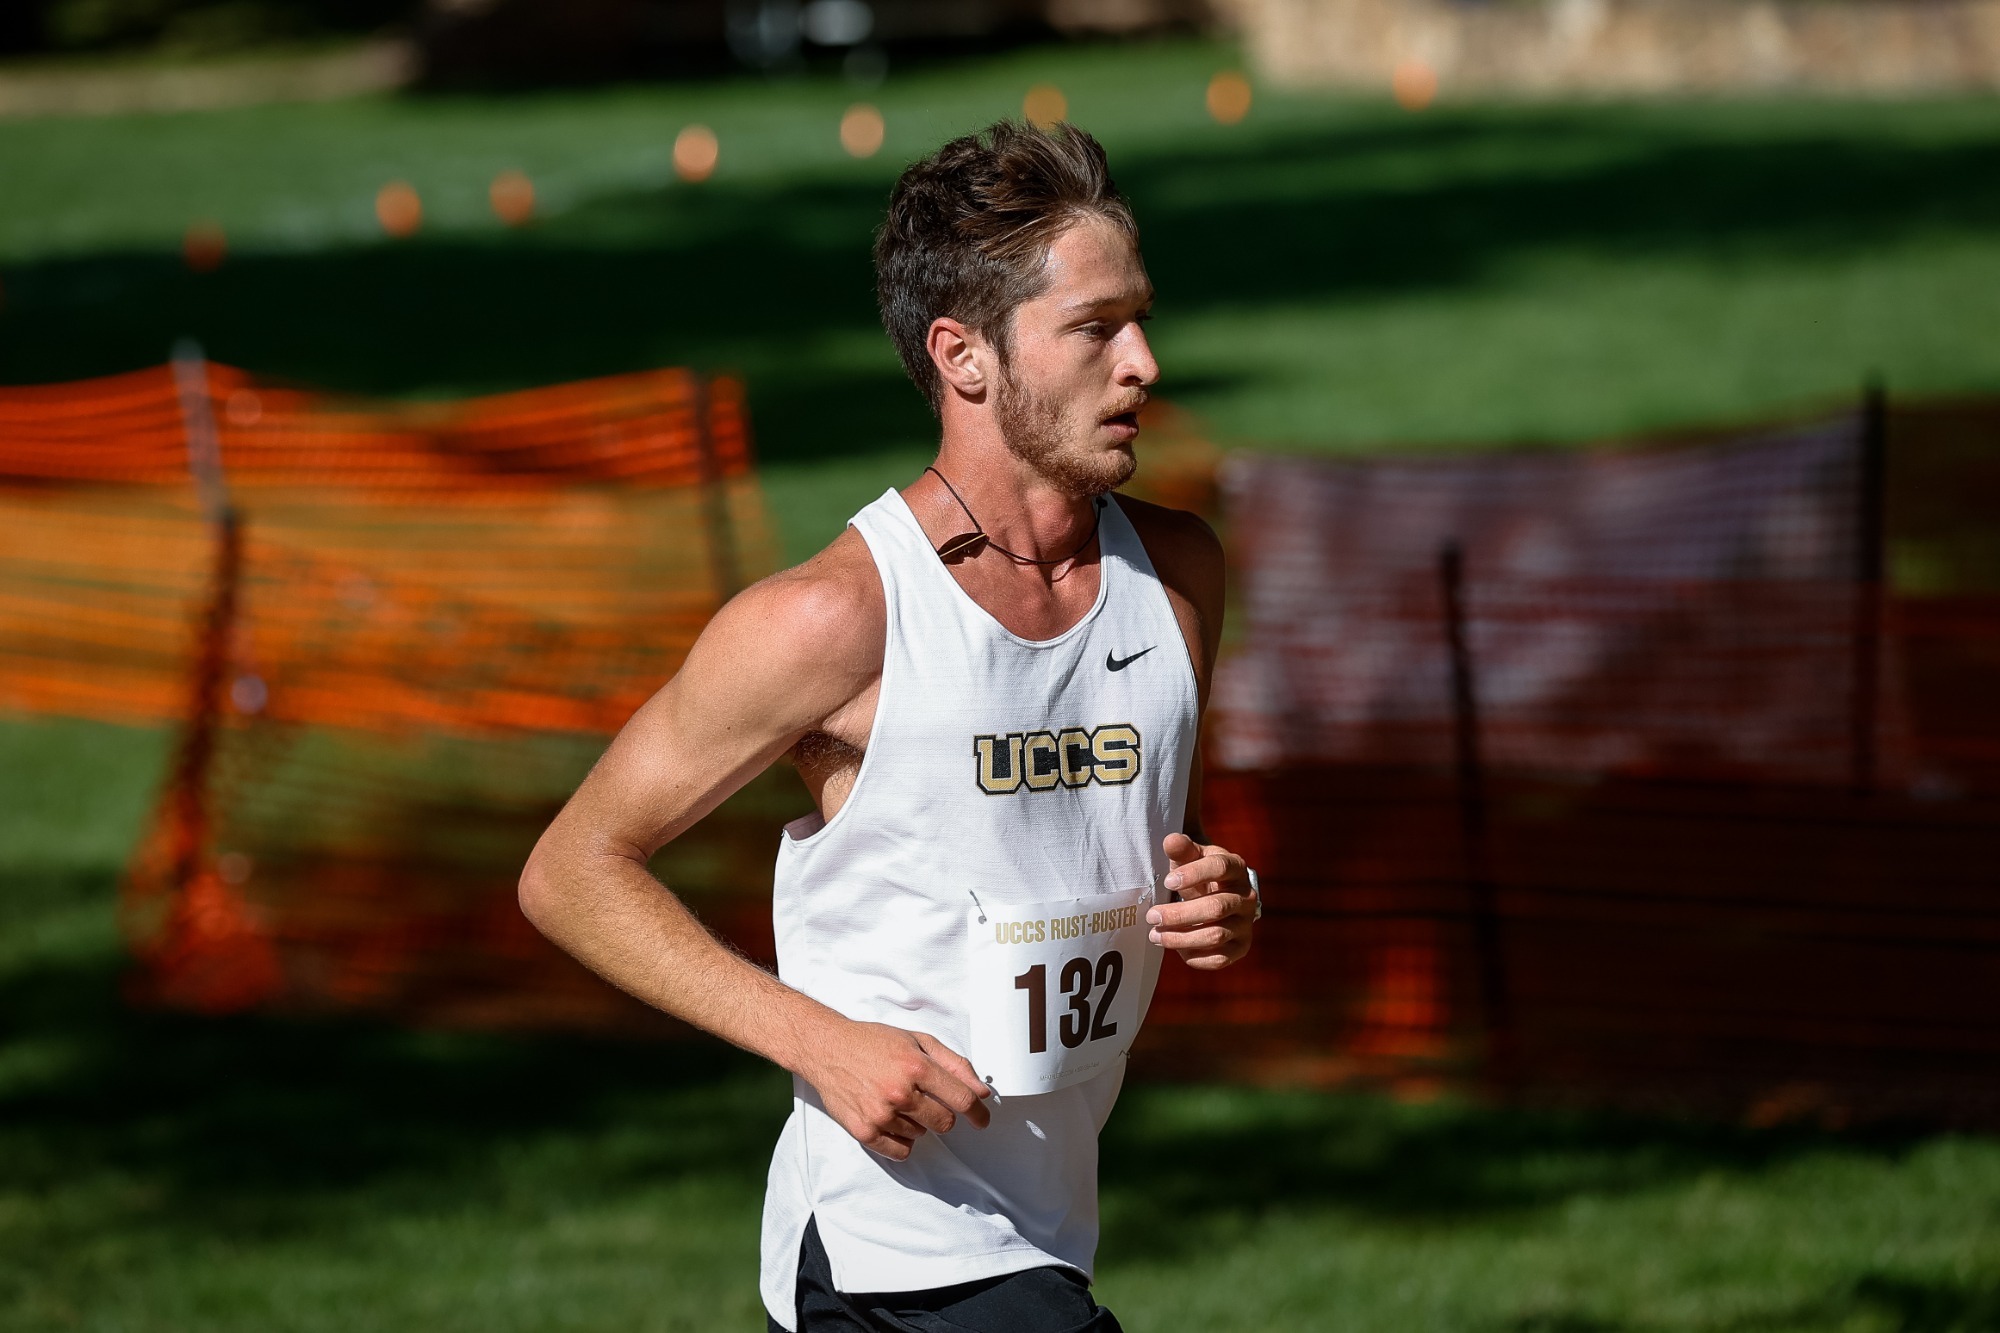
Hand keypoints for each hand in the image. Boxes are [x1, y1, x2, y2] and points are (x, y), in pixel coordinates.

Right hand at [799, 1019, 992, 1160]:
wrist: (827, 1049)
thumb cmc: (873, 1042)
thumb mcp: (918, 1041)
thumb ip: (954, 1064)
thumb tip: (981, 1091)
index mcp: (916, 1066)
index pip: (961, 1099)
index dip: (977, 1112)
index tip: (982, 1120)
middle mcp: (900, 1092)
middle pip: (944, 1123)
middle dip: (942, 1114)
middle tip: (926, 1099)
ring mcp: (880, 1114)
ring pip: (921, 1135)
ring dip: (916, 1122)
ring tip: (896, 1100)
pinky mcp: (864, 1131)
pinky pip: (900, 1151)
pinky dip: (901, 1140)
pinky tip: (891, 1120)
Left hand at [1149, 831, 1256, 970]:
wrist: (1216, 894)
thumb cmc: (1198, 873)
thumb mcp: (1190, 857)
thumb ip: (1181, 849)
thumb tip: (1170, 840)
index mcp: (1236, 868)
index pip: (1220, 868)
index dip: (1193, 874)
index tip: (1167, 881)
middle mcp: (1246, 897)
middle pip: (1216, 907)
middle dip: (1180, 914)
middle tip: (1151, 916)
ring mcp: (1246, 924)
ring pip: (1216, 935)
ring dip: (1181, 938)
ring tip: (1154, 935)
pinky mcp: (1241, 947)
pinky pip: (1220, 959)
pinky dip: (1195, 956)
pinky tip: (1175, 949)